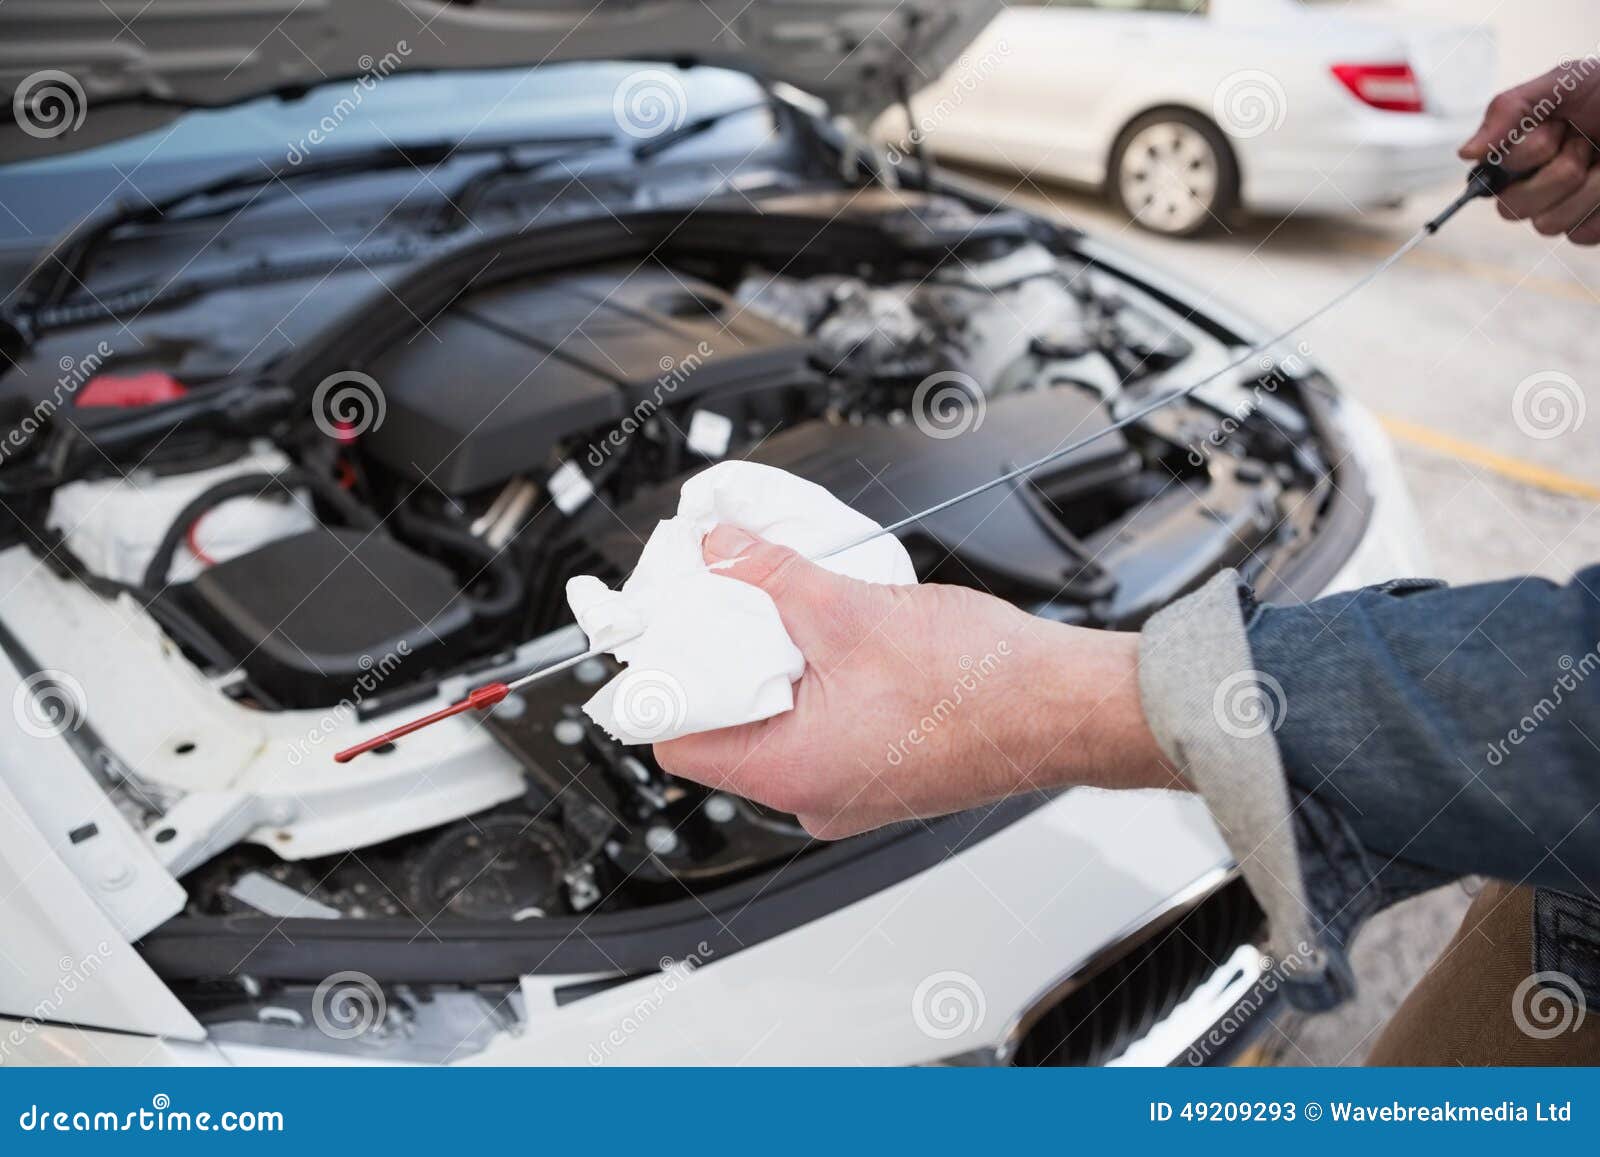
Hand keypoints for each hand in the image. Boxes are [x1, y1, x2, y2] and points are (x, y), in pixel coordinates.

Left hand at [652, 526, 1177, 838]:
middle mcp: (815, 798)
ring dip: (779, 667)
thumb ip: (768, 575)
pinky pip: (824, 731)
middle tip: (734, 600)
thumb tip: (720, 551)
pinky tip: (842, 639)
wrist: (1068, 707)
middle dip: (728, 659)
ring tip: (798, 614)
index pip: (676, 741)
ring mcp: (851, 793)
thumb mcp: (849, 609)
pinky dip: (820, 684)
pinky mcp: (883, 777)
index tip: (673, 628)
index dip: (666, 677)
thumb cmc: (985, 686)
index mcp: (793, 773)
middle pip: (726, 729)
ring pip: (778, 727)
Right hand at [1460, 61, 1599, 243]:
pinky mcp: (1589, 229)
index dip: (1529, 151)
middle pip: (1511, 209)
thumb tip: (1465, 153)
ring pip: (1548, 225)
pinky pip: (1582, 235)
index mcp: (1517, 155)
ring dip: (1588, 187)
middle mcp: (1531, 186)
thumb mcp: (1565, 81)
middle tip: (1585, 144)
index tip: (1559, 126)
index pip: (1491, 176)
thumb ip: (1509, 108)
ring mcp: (1561, 210)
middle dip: (1559, 170)